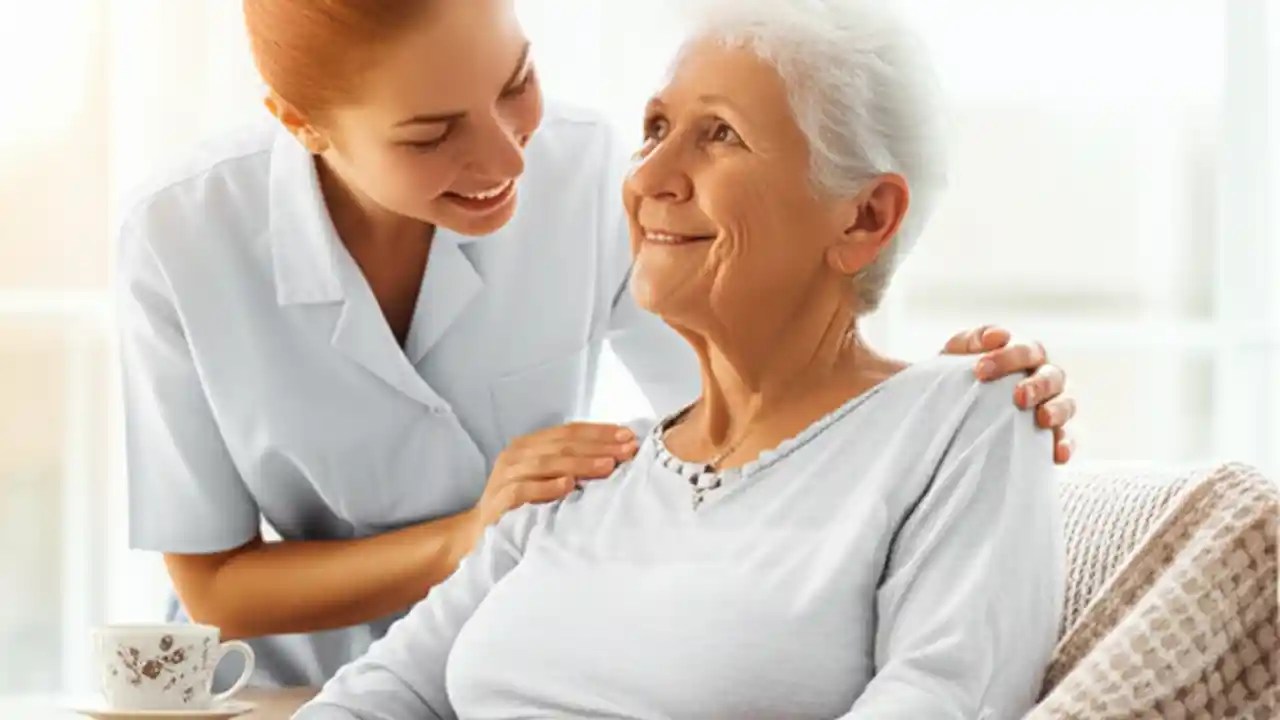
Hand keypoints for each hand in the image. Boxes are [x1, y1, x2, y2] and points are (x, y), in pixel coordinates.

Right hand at [469, 422, 638, 534]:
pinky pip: (524, 489)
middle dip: (598, 446)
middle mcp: (517, 454)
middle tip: (627, 450)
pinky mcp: (498, 500)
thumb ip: (571, 464)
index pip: (569, 432)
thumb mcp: (546, 478)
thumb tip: (616, 455)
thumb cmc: (522, 505)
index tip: (629, 436)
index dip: (600, 432)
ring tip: (607, 466)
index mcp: (530, 444)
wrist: (479, 534)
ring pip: (546, 463)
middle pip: (562, 445)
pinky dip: (547, 487)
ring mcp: (505, 476)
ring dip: (580, 463)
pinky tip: (568, 486)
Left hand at [942, 325, 1076, 463]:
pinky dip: (1064, 444)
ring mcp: (1051, 405)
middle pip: (1051, 376)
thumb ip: (970, 342)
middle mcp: (1043, 376)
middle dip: (1038, 385)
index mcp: (1023, 354)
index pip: (1024, 350)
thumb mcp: (956, 356)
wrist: (953, 409)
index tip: (980, 369)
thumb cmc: (959, 376)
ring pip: (1066, 404)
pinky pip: (1067, 439)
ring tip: (1043, 419)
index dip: (1008, 357)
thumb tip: (992, 337)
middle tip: (1019, 397)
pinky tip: (1057, 453)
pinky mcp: (1052, 435)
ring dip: (1057, 410)